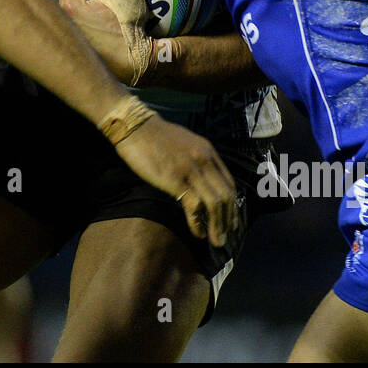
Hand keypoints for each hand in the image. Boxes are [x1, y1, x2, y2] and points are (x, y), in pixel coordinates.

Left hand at [59, 0, 154, 85]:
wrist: (133, 57)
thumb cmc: (126, 22)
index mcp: (71, 5)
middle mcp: (65, 21)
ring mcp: (70, 36)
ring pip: (67, 15)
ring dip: (74, 6)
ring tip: (88, 2)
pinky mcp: (77, 48)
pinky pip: (74, 28)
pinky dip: (79, 22)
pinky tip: (91, 22)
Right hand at [114, 114, 239, 246]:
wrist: (135, 126)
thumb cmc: (154, 136)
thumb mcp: (184, 143)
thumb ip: (195, 159)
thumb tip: (200, 179)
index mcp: (208, 151)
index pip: (229, 183)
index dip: (232, 205)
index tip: (231, 220)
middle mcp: (204, 160)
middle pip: (226, 195)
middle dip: (229, 219)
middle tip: (226, 235)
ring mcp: (191, 170)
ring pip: (214, 203)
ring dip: (217, 225)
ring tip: (216, 240)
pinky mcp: (175, 180)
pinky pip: (194, 206)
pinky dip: (198, 223)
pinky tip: (197, 233)